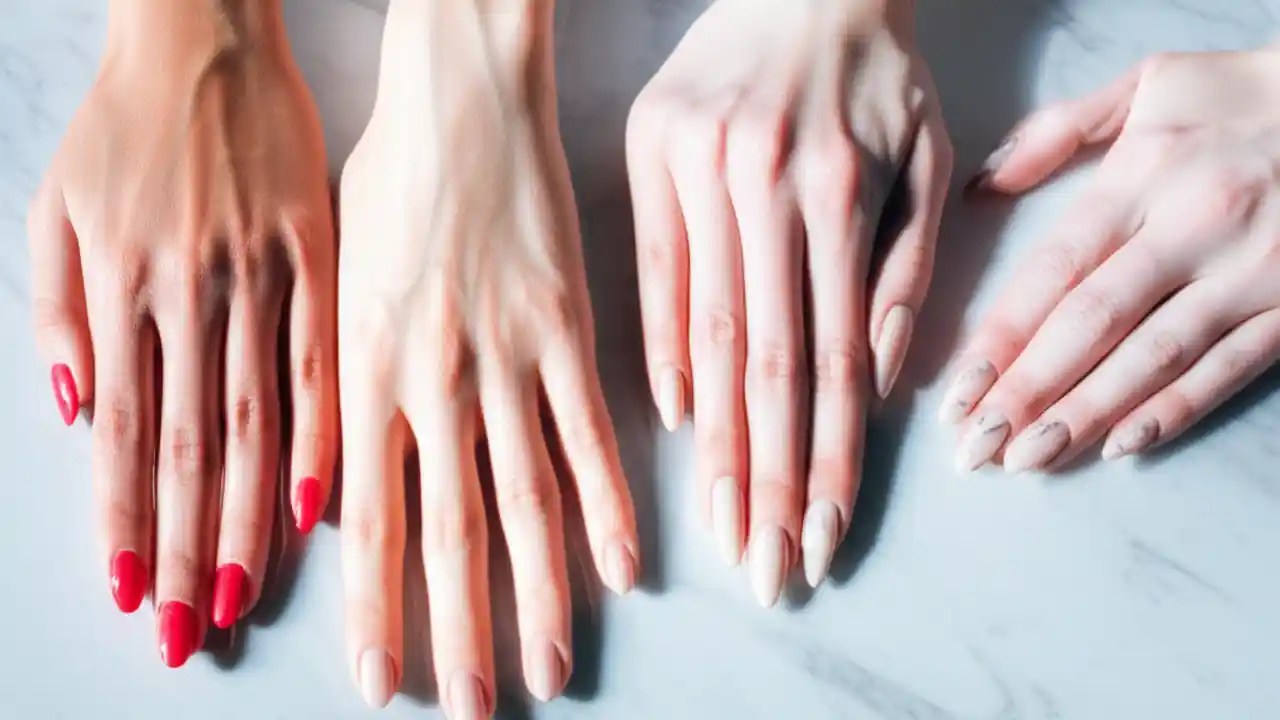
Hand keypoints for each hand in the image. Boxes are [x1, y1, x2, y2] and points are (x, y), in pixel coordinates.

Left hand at [28, 1, 336, 664]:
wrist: (205, 40)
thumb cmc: (126, 129)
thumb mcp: (56, 205)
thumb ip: (56, 310)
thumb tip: (69, 410)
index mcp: (122, 286)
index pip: (118, 432)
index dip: (121, 520)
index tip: (128, 590)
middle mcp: (190, 295)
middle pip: (184, 448)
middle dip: (180, 547)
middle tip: (184, 628)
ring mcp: (260, 279)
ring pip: (251, 421)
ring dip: (241, 517)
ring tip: (239, 591)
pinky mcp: (318, 257)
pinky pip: (321, 360)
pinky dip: (317, 432)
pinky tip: (313, 500)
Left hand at [337, 1, 637, 712]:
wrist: (460, 98)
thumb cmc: (387, 178)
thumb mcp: (330, 280)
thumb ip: (331, 390)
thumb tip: (330, 490)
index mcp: (365, 370)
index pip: (370, 518)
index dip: (375, 609)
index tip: (381, 681)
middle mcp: (432, 381)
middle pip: (450, 531)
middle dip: (459, 632)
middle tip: (471, 708)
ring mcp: (506, 359)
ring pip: (524, 500)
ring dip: (538, 595)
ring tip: (551, 668)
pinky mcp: (567, 328)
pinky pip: (590, 434)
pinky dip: (609, 506)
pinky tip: (623, 568)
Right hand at [626, 0, 950, 600]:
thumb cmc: (875, 71)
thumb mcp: (927, 152)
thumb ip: (908, 264)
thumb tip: (876, 376)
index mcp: (836, 189)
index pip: (833, 355)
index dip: (827, 455)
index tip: (821, 533)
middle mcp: (761, 188)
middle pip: (764, 364)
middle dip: (769, 477)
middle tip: (765, 565)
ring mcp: (696, 173)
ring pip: (707, 333)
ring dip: (717, 441)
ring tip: (723, 521)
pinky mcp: (649, 158)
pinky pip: (652, 275)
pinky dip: (661, 353)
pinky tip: (676, 425)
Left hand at [946, 48, 1279, 471]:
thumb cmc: (1245, 94)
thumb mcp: (1149, 82)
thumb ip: (1059, 130)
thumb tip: (983, 183)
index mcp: (1143, 176)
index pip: (1054, 271)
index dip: (1001, 338)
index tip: (957, 390)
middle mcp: (1192, 227)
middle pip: (1092, 324)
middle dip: (1026, 392)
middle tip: (975, 447)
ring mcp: (1247, 272)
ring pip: (1154, 357)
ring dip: (1085, 415)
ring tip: (1027, 460)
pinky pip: (1227, 368)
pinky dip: (1174, 411)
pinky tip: (1121, 446)